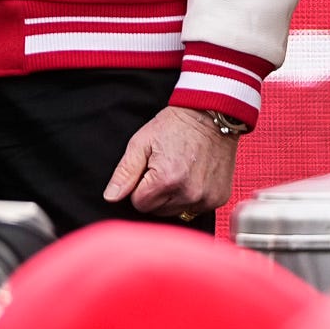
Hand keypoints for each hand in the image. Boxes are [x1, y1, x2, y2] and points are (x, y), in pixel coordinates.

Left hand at [104, 106, 237, 217]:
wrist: (210, 116)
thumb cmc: (174, 126)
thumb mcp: (141, 143)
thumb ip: (125, 173)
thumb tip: (111, 197)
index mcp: (166, 180)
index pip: (139, 204)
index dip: (139, 188)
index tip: (148, 170)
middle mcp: (188, 194)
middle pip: (157, 211)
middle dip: (155, 194)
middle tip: (164, 168)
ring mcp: (206, 198)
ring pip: (176, 212)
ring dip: (172, 198)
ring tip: (179, 171)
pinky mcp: (219, 198)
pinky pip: (195, 209)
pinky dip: (190, 197)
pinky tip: (192, 177)